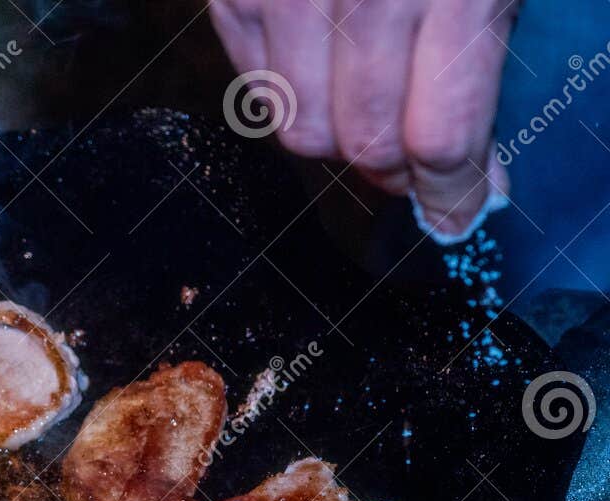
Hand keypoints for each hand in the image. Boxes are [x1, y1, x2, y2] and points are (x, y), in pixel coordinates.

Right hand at [210, 0, 516, 237]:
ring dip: (342, 135)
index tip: (466, 212)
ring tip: (372, 106)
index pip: (440, 133)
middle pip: (364, 141)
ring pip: (302, 130)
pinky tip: (327, 65)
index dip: (454, 191)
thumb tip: (479, 161)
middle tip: (425, 161)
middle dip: (400, 167)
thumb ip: (492, 39)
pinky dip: (292, 96)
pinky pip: (257, 89)